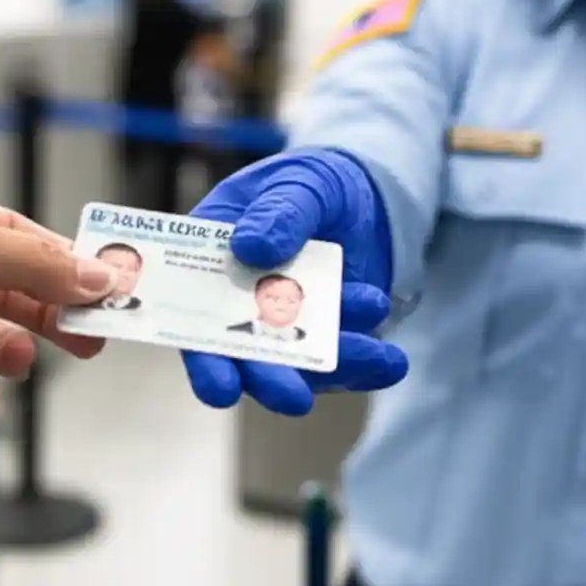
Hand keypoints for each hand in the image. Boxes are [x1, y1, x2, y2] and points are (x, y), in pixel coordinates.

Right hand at [183, 150, 408, 415]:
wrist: (365, 195)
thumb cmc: (313, 184)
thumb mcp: (300, 184)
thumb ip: (279, 212)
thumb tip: (251, 247)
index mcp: (210, 265)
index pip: (194, 319)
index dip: (203, 357)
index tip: (220, 389)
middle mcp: (240, 308)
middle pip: (245, 357)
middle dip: (270, 380)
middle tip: (295, 400)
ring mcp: (285, 329)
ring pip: (300, 365)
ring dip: (334, 367)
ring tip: (381, 356)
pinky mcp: (328, 340)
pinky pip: (342, 362)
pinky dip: (366, 365)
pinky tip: (391, 361)